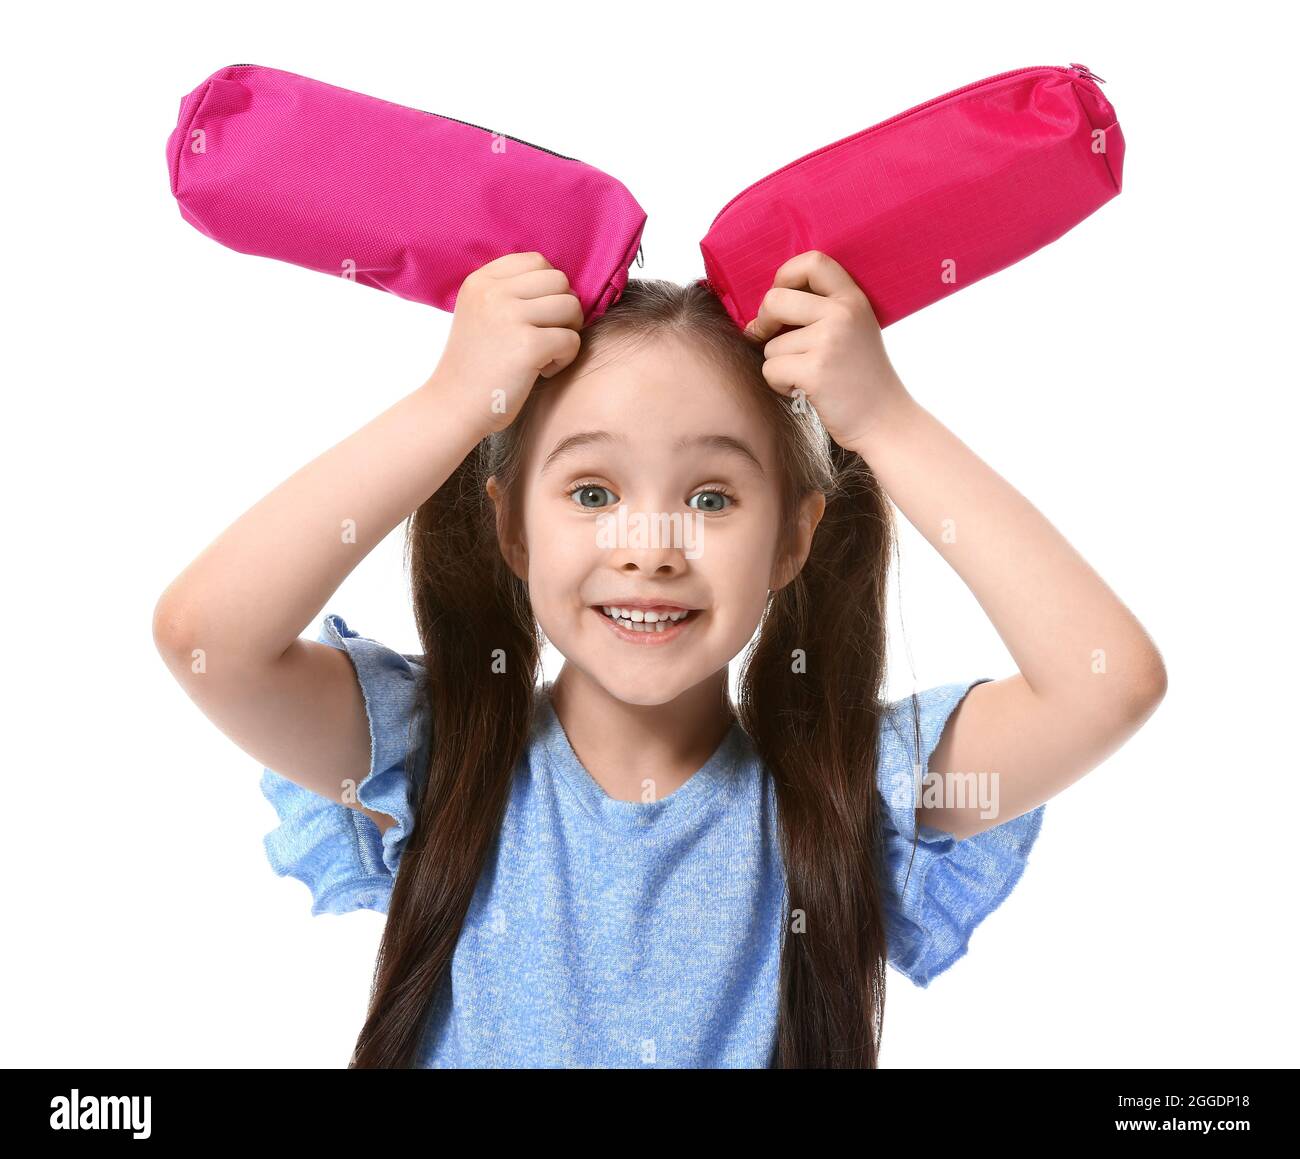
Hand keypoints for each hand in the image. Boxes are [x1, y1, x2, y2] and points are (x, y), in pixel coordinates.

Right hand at [428, 251, 584, 436]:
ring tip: (545, 354)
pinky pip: (572, 339)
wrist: (453, 407)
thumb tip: (564, 285)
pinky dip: (565, 358)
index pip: (537, 261)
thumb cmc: (475, 365)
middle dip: (563, 310)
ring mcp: (510, 317)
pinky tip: (542, 370)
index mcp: (481, 281)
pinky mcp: (528, 345)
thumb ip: (511, 292)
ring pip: (571, 306)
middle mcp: (494, 292)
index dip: (548, 288)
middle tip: (546, 336)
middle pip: (559, 280)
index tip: (536, 317)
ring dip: (567, 332)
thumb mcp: (480, 313)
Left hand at [742, 250, 910, 447]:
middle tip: (769, 339)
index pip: (812, 261)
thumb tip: (766, 303)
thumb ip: (821, 310)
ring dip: (778, 364)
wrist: (884, 421)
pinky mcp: (815, 371)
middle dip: (763, 322)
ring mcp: (829, 341)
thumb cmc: (860, 378)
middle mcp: (842, 314)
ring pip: (769, 344)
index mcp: (852, 299)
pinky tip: (803, 391)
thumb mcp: (853, 330)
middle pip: (775, 299)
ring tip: (807, 377)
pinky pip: (770, 369)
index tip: (781, 299)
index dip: (785, 276)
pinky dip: (779, 385)